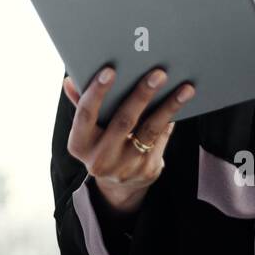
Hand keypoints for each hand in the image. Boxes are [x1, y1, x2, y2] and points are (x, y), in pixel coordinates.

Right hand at [63, 65, 194, 216]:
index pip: (85, 114)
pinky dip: (171, 118)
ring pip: (149, 130)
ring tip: (184, 88)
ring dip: (168, 106)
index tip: (110, 70)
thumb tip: (70, 80)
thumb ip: (81, 104)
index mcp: (79, 144)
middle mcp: (100, 159)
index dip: (96, 92)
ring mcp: (125, 167)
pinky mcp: (147, 170)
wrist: (118, 183)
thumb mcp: (87, 129)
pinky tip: (182, 102)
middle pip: (123, 121)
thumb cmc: (100, 143)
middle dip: (141, 95)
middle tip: (158, 74)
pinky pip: (161, 138)